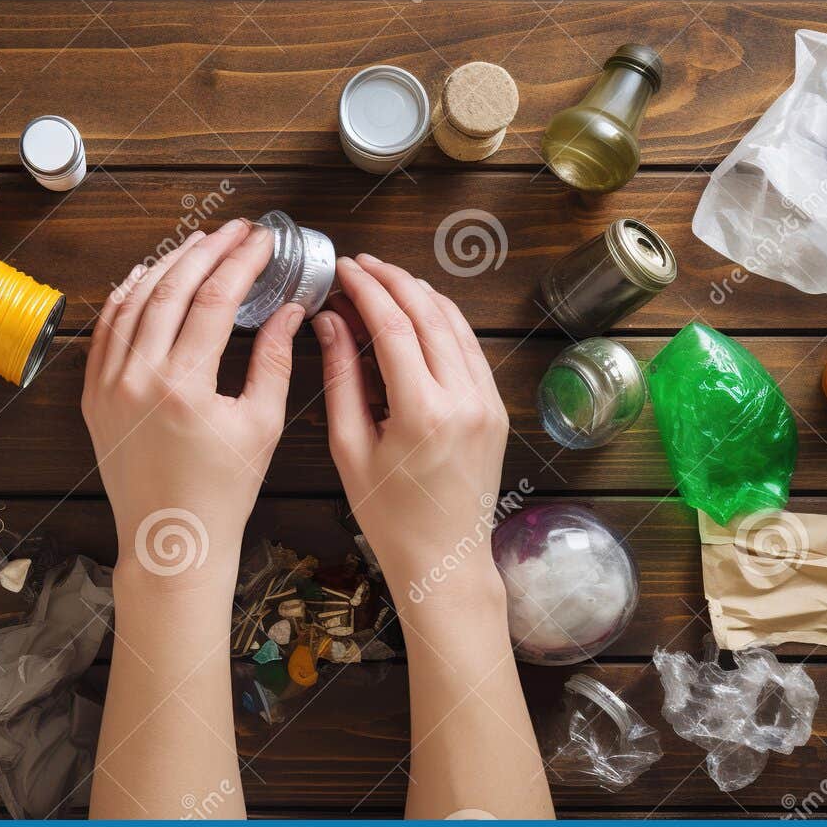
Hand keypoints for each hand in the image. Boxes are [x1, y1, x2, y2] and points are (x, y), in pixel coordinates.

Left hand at [82, 218, 302, 596]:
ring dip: (168, 265)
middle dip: (208, 249)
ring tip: (197, 242)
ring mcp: (109, 386)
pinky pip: (105, 332)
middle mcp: (138, 379)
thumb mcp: (261, 425)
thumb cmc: (222, 492)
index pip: (216, 299)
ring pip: (134, 302)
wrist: (172, 540)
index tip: (263, 241)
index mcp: (184, 386)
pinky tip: (146, 276)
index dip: (242, 261)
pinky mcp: (94, 397)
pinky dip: (126, 297)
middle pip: (173, 289)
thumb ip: (275, 360)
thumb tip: (290, 308)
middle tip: (235, 229)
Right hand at [315, 256, 550, 818]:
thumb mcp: (350, 449)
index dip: (365, 289)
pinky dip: (443, 322)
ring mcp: (487, 402)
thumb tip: (330, 321)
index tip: (342, 268)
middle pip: (428, 314)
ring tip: (385, 281)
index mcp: (422, 412)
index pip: (393, 325)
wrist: (445, 561)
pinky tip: (418, 314)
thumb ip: (341, 378)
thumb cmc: (388, 517)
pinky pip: (470, 349)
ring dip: (420, 295)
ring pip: (455, 325)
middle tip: (360, 265)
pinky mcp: (496, 408)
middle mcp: (463, 400)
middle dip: (393, 280)